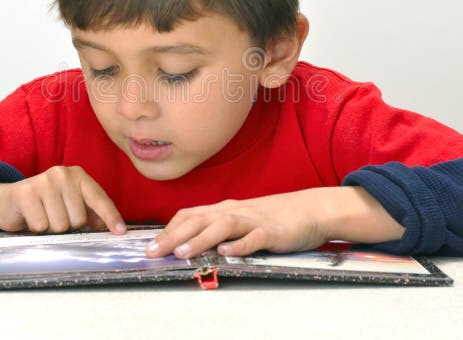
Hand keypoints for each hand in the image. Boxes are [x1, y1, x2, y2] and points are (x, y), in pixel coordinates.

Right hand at [0, 166, 125, 234]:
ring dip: (51, 228)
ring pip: (60, 224)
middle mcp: (62, 174)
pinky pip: (41, 225)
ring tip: (43, 217)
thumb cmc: (44, 205)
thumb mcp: (68, 205)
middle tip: (54, 217)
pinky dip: (36, 229)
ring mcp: (44, 182)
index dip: (110, 217)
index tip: (120, 232)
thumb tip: (112, 228)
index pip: (99, 198)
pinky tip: (31, 217)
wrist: (6, 201)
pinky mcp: (26, 193)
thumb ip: (90, 214)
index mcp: (78, 176)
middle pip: (78, 218)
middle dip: (68, 226)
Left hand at [144, 187, 404, 258]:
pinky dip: (239, 245)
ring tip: (181, 253)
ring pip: (222, 226)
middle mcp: (235, 211)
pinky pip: (254, 239)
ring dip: (200, 239)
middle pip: (199, 220)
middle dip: (173, 236)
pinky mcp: (272, 232)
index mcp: (225, 209)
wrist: (312, 209)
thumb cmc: (275, 216)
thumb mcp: (242, 218)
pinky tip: (226, 253)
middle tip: (153, 252)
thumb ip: (220, 227)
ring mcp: (254, 220)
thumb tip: (192, 240)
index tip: (150, 243)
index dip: (169, 229)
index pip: (190, 215)